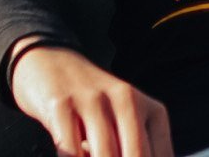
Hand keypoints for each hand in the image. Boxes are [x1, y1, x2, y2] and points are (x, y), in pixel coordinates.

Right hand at [9, 42, 171, 156]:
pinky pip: (69, 150)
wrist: (49, 61)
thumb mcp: (123, 121)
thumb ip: (136, 148)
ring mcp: (93, 100)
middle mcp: (126, 99)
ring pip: (105, 155)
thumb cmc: (92, 102)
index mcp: (150, 109)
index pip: (159, 156)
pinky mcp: (60, 105)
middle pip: (135, 155)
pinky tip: (70, 156)